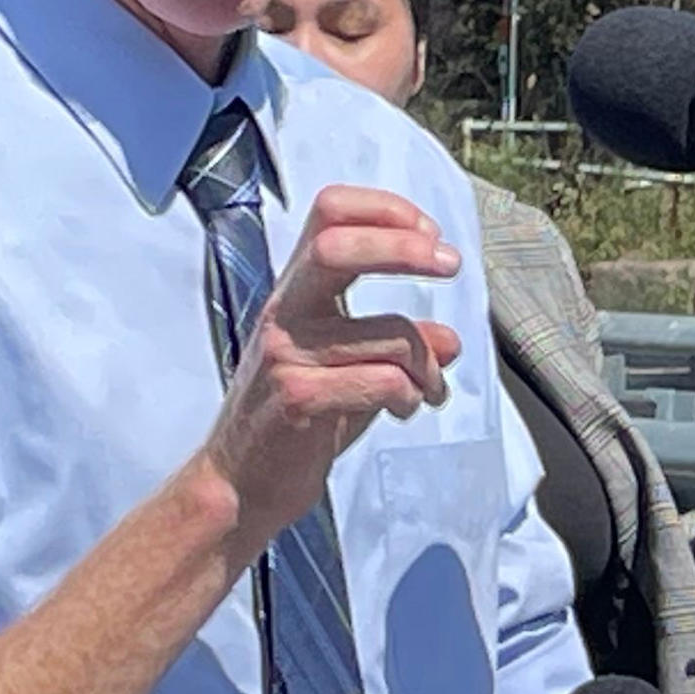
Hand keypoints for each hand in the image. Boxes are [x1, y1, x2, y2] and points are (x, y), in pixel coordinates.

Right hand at [203, 187, 463, 547]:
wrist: (243, 484)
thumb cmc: (300, 422)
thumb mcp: (352, 369)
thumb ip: (395, 346)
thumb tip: (450, 339)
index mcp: (296, 292)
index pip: (328, 213)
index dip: (384, 209)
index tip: (429, 234)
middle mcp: (284, 313)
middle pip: (337, 247)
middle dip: (405, 248)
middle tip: (451, 265)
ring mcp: (286, 354)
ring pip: (389, 335)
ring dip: (430, 365)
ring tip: (431, 390)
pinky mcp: (296, 399)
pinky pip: (383, 381)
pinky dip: (410, 395)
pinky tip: (404, 410)